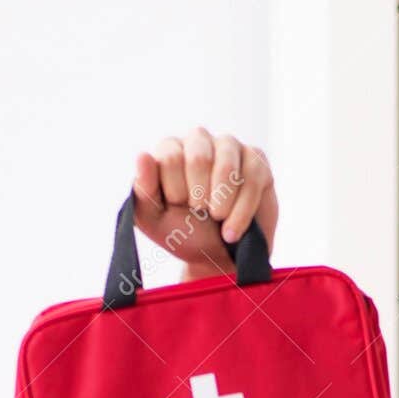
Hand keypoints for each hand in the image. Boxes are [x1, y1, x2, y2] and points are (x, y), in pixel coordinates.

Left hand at [132, 129, 276, 280]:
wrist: (217, 257)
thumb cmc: (182, 233)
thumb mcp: (153, 219)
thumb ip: (143, 189)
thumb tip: (142, 155)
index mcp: (169, 149)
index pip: (170, 157)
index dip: (175, 191)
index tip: (176, 207)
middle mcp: (199, 140)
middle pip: (198, 156)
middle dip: (198, 196)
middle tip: (198, 213)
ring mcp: (230, 146)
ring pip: (227, 165)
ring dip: (221, 203)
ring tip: (217, 220)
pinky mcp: (256, 160)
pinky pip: (253, 178)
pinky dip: (241, 212)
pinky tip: (232, 231)